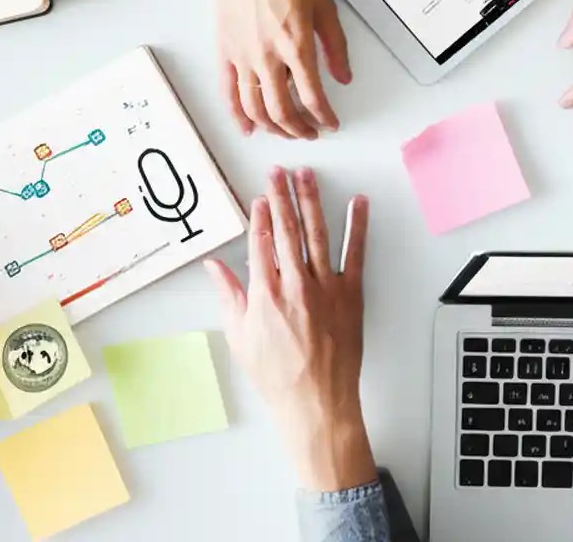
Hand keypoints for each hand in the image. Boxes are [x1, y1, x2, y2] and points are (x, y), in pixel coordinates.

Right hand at [205, 167, 373, 490]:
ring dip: (311, 200)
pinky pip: (355, 253)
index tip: (258, 196)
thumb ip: (228, 296)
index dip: (259, 214)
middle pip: (286, 229)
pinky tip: (358, 204)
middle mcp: (295, 284)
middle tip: (278, 171)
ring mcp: (326, 287)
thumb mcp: (239, 337)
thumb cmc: (278, 376)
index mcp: (265, 293)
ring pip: (317, 233)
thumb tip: (214, 267)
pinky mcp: (351, 295)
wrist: (316, 401)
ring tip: (307, 175)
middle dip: (281, 195)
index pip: (260, 241)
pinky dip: (357, 226)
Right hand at [216, 0, 351, 139]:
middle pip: (283, 111)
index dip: (324, 117)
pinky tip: (248, 128)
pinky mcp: (225, 52)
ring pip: (256, 108)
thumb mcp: (323, 6)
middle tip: (310, 133)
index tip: (330, 123)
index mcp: (296, 46)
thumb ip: (335, 46)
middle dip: (299, 129)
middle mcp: (268, 57)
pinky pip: (229, 93)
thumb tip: (343, 77)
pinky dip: (238, 115)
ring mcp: (243, 57)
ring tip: (285, 132)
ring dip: (273, 128)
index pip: (313, 97)